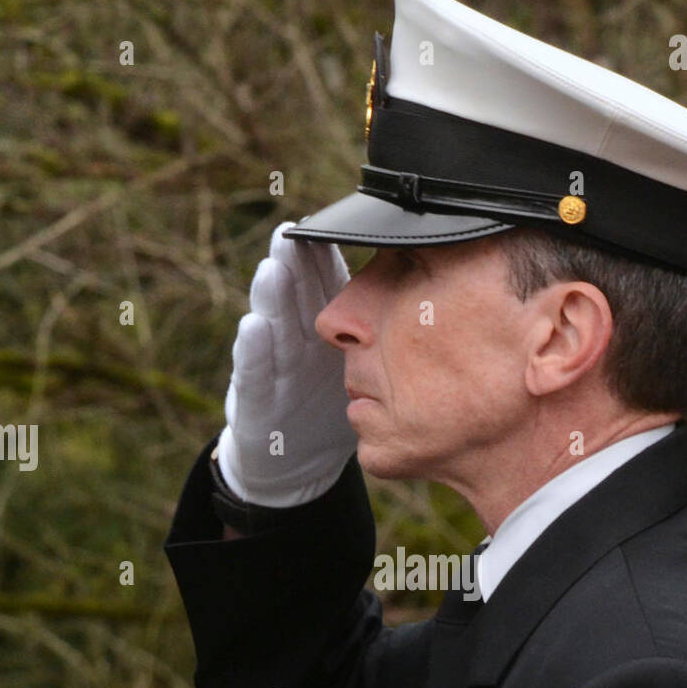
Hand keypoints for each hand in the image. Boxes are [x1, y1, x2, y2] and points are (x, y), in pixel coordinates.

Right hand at [216, 221, 356, 506]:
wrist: (288, 465)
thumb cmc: (325, 406)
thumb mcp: (357, 370)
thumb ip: (376, 333)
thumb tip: (433, 296)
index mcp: (318, 331)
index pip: (321, 286)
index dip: (320, 256)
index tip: (323, 222)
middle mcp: (290, 342)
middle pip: (292, 296)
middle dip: (291, 265)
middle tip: (292, 234)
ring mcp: (270, 370)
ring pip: (270, 327)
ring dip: (270, 298)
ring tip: (272, 270)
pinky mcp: (253, 402)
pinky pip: (254, 374)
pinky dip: (254, 350)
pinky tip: (254, 326)